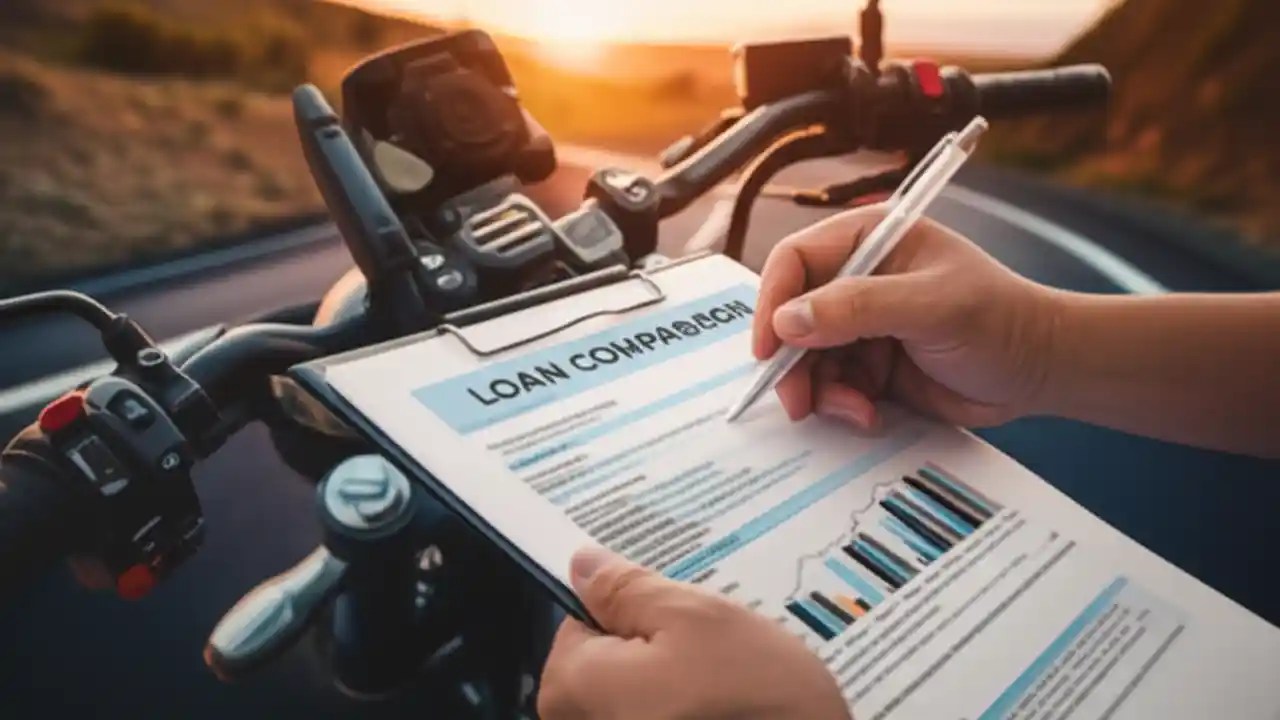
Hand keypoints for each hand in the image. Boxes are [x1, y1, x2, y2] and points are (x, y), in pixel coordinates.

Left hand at [538, 547, 850, 719]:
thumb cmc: (752, 697)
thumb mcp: (696, 619)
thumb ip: (629, 590)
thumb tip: (582, 565)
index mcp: (571, 688)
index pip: (583, 624)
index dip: (635, 613)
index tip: (684, 620)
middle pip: (607, 668)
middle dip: (656, 653)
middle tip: (716, 655)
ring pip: (641, 696)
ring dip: (679, 688)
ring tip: (732, 685)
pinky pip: (664, 714)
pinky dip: (694, 709)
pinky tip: (734, 709)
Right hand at [754, 204, 1059, 427]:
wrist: (1041, 371)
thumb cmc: (1001, 321)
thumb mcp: (930, 307)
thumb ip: (857, 309)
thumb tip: (788, 321)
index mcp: (871, 240)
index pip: (796, 260)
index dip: (774, 302)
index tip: (770, 348)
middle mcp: (859, 278)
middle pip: (793, 315)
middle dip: (793, 360)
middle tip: (797, 399)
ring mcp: (862, 324)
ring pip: (806, 357)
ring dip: (820, 389)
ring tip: (854, 409)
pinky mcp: (869, 364)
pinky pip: (831, 384)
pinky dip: (840, 404)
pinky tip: (869, 413)